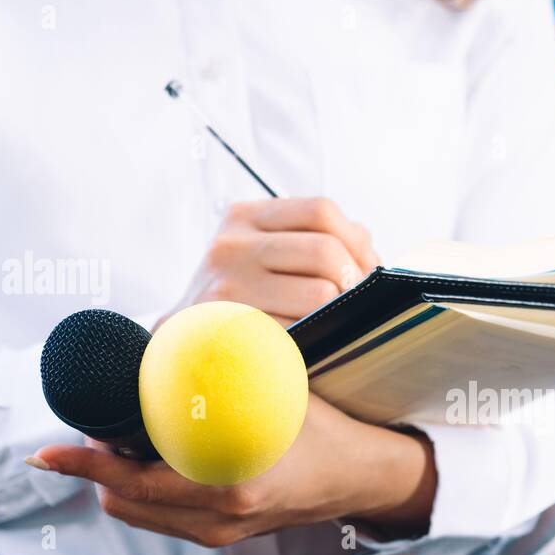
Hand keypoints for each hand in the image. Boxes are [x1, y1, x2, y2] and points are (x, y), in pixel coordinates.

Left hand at [28, 395, 435, 546]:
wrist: (362, 474)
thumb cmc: (323, 428)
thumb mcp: (273, 395)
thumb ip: (222, 380)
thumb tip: (167, 344)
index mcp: (229, 486)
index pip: (132, 483)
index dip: (84, 465)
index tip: (46, 451)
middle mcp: (220, 520)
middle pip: (122, 503)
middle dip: (97, 471)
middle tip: (96, 429)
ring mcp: (222, 534)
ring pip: (139, 515)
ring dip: (118, 483)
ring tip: (120, 443)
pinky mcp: (226, 536)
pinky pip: (164, 520)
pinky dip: (144, 494)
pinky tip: (153, 463)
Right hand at [167, 196, 379, 327]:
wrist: (185, 341)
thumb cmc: (241, 296)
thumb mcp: (264, 253)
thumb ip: (315, 240)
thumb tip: (369, 253)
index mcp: (245, 217)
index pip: (321, 210)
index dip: (356, 241)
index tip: (365, 269)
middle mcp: (231, 246)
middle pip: (325, 251)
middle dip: (355, 280)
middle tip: (360, 302)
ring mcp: (228, 287)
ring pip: (320, 294)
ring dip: (342, 312)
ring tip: (341, 323)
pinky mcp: (232, 329)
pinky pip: (301, 332)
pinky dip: (318, 339)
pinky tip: (316, 344)